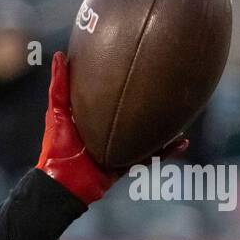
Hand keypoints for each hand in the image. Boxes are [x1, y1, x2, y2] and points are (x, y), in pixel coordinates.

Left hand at [35, 52, 187, 204]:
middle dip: (149, 103)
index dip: (120, 83)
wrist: (63, 184)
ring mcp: (118, 148)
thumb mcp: (58, 112)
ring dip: (164, 126)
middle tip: (167, 84)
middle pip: (133, 114)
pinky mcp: (126, 164)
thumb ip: (59, 86)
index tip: (134, 65)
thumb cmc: (56, 148)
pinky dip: (168, 150)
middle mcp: (107, 132)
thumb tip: (61, 55)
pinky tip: (183, 141)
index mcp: (91, 118)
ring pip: (147, 135)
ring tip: (182, 112)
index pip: (108, 96)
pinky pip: (151, 156)